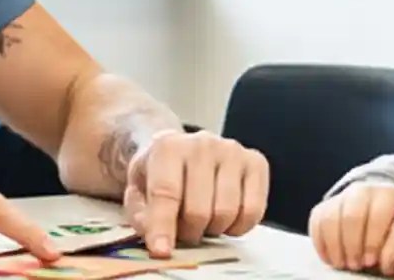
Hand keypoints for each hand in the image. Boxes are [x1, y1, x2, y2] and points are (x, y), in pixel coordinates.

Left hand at [123, 130, 268, 257]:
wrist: (182, 148)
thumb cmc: (160, 173)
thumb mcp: (137, 191)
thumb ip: (142, 215)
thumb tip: (159, 238)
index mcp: (168, 147)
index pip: (166, 193)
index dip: (164, 225)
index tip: (162, 250)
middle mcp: (202, 143)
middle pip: (199, 210)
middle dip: (189, 232)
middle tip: (184, 229)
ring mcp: (232, 151)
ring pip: (226, 212)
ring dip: (213, 229)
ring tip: (203, 220)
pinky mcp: (256, 162)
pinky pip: (253, 210)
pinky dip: (238, 226)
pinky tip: (226, 218)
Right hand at [308, 181, 393, 272]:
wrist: (379, 210)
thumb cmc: (393, 228)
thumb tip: (389, 260)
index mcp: (386, 194)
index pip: (376, 215)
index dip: (372, 241)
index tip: (371, 262)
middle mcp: (362, 190)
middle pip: (350, 217)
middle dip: (352, 245)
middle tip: (355, 265)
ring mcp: (341, 196)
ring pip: (330, 219)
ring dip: (334, 246)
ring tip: (342, 264)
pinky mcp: (324, 206)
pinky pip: (316, 222)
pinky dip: (320, 244)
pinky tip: (329, 259)